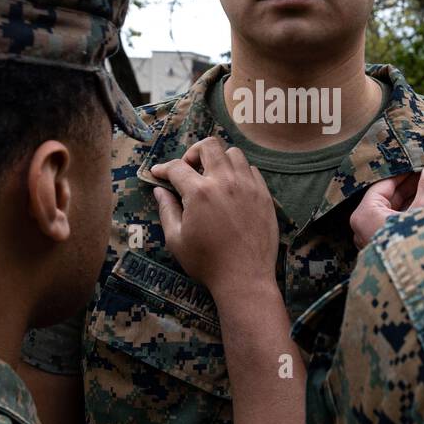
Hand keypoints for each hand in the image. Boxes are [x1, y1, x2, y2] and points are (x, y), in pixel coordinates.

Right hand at [151, 137, 278, 303]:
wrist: (245, 278)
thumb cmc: (207, 262)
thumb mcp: (176, 240)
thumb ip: (167, 210)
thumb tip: (160, 190)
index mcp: (199, 192)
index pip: (177, 167)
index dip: (164, 168)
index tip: (159, 174)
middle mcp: (225, 182)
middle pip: (209, 145)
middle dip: (194, 152)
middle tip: (189, 169)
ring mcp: (248, 186)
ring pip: (234, 153)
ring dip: (219, 159)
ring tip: (212, 177)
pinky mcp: (264, 195)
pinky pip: (251, 170)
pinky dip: (239, 172)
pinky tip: (232, 189)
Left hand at [349, 162, 423, 249]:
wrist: (421, 291)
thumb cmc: (417, 248)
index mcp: (366, 215)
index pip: (384, 185)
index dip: (406, 171)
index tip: (423, 161)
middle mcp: (368, 228)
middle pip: (395, 198)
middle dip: (421, 183)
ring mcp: (381, 242)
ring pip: (405, 211)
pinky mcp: (395, 252)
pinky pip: (409, 225)